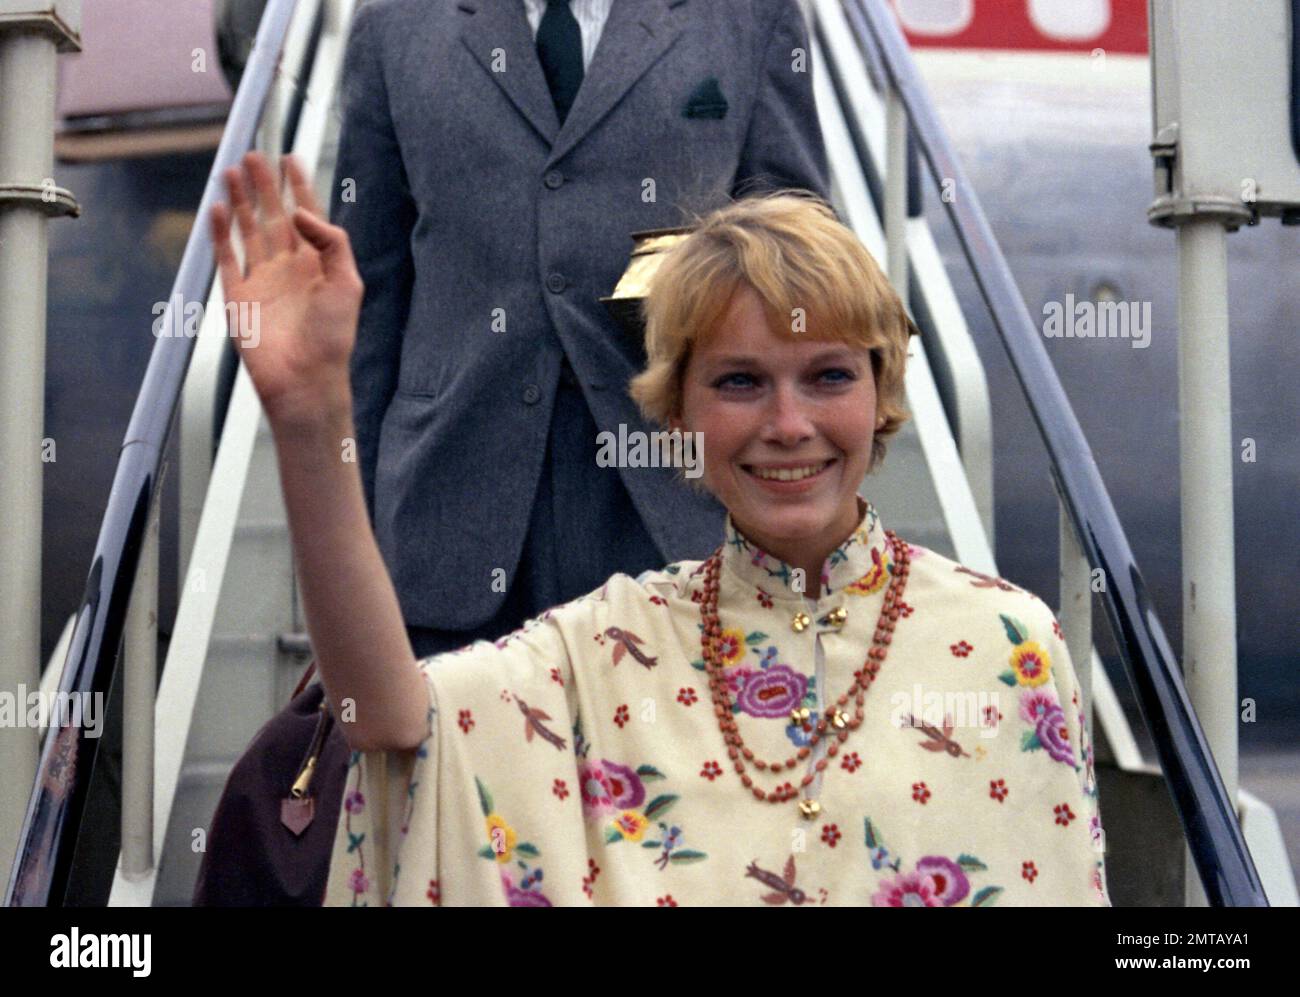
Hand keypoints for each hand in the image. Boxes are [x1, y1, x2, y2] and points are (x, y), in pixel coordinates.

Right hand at [211, 151, 362, 425]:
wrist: (304, 378)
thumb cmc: (332, 337)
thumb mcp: (347, 284)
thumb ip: (332, 243)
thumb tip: (300, 211)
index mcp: (319, 265)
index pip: (307, 216)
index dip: (299, 187)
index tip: (290, 158)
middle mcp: (290, 268)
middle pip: (274, 216)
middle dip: (264, 186)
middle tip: (255, 155)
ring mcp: (263, 280)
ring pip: (249, 230)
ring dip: (242, 201)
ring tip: (232, 170)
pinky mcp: (239, 296)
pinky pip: (226, 257)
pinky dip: (221, 233)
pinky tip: (219, 208)